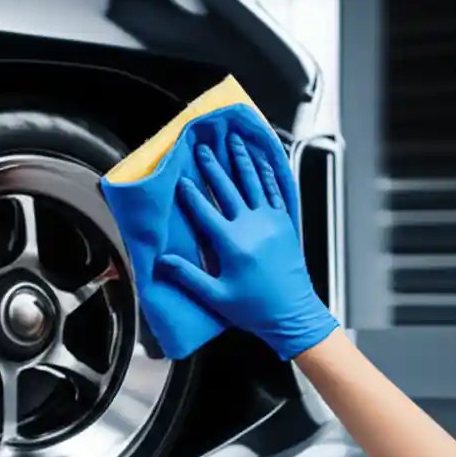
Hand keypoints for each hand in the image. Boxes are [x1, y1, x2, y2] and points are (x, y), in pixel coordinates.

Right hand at [158, 133, 337, 359]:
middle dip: (214, 167)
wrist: (293, 314)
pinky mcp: (285, 224)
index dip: (190, 193)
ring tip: (234, 142)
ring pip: (254, 183)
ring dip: (242, 160)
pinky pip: (276, 192)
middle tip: (203, 149)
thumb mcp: (215, 296)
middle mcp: (252, 227)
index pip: (205, 211)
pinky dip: (268, 174)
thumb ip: (187, 275)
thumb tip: (162, 260)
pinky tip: (263, 161)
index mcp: (232, 243)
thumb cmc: (254, 308)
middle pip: (229, 189)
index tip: (180, 179)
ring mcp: (271, 222)